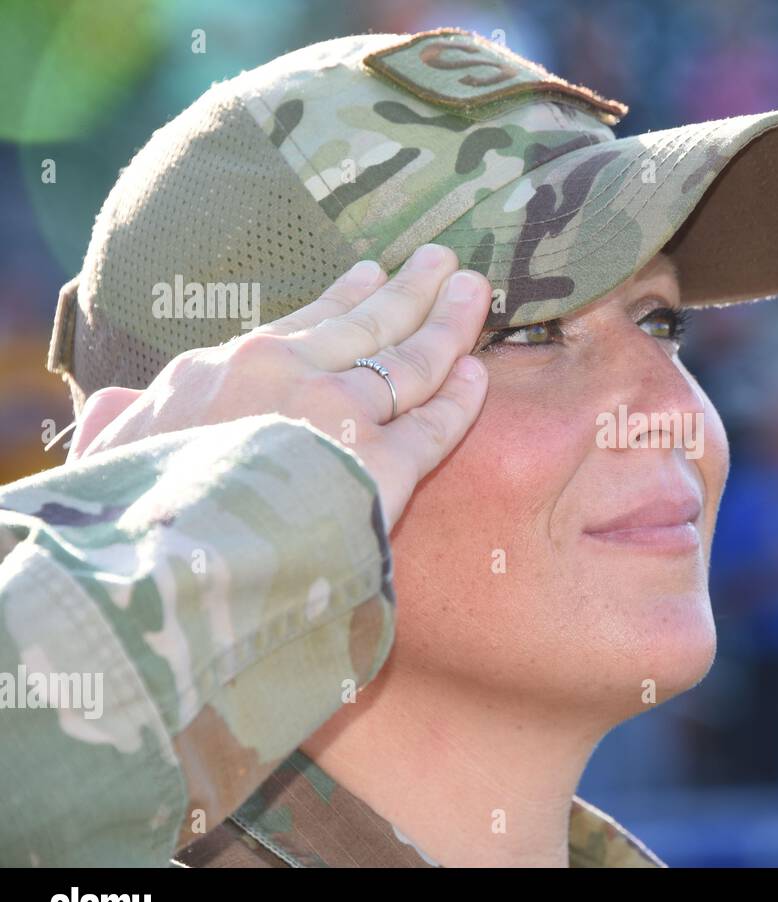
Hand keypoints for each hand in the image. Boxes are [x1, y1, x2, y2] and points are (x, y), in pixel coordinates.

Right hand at [66, 244, 490, 532]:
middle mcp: (287, 375)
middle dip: (411, 289)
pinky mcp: (380, 463)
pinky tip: (478, 376)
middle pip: (368, 324)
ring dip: (448, 322)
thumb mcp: (103, 459)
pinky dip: (461, 399)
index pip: (302, 324)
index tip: (374, 274)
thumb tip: (107, 406)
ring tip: (476, 292)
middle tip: (445, 261)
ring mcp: (337, 413)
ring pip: (410, 360)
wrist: (158, 569)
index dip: (346, 297)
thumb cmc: (122, 523)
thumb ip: (116, 427)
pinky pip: (434, 424)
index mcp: (221, 370)